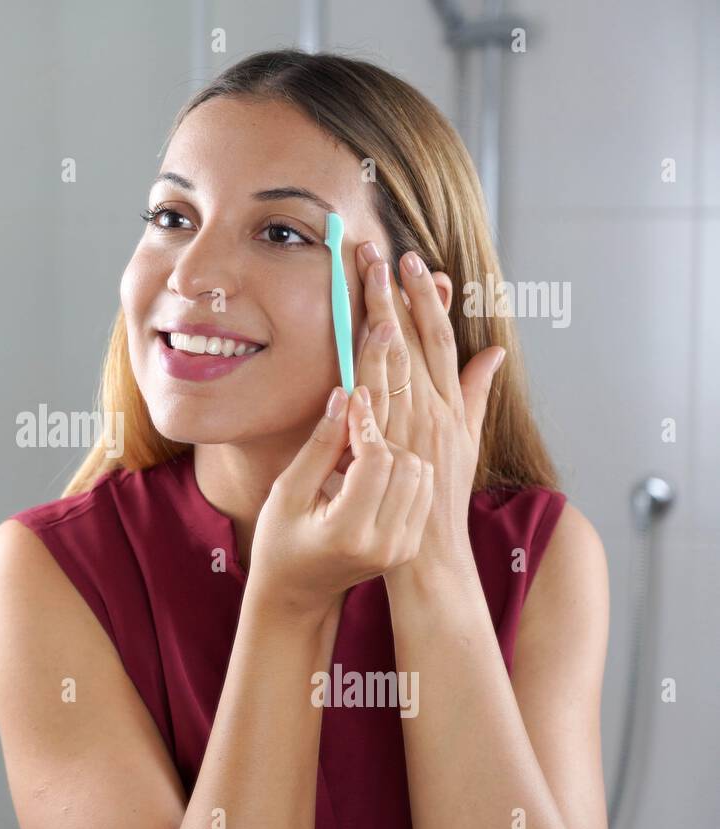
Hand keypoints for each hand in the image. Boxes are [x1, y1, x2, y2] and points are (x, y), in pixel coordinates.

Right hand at [246, 384, 434, 617]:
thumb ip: (319, 445)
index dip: (366, 423)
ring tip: (355, 461)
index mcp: (348, 532)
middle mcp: (385, 543)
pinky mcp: (409, 545)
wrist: (296, 594)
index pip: (378, 461)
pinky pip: (421, 490)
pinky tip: (369, 478)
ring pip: (421, 473)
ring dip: (392, 454)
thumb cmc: (279, 542)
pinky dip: (400, 473)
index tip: (351, 398)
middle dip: (379, 439)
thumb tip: (343, 397)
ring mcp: (402, 547)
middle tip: (346, 437)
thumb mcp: (287, 492)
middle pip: (407, 464)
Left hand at [350, 243, 505, 573]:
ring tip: (365, 277)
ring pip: (394, 362)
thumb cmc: (442, 496)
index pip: (440, 340)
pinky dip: (370, 368)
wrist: (429, 550)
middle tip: (383, 253)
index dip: (428, 300)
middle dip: (398, 294)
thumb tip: (493, 351)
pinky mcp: (390, 449)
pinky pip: (377, 400)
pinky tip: (361, 338)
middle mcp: (433, 412)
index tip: (417, 264)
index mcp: (450, 405)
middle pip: (415, 341)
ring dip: (378, 316)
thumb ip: (474, 393)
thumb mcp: (466, 440)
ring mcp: (411, 430)